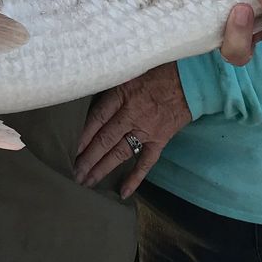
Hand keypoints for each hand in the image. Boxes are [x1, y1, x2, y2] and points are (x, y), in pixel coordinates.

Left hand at [74, 63, 191, 198]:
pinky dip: (135, 178)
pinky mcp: (160, 140)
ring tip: (87, 182)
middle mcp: (132, 114)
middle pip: (105, 140)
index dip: (82, 135)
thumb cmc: (159, 70)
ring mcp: (146, 130)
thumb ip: (113, 83)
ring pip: (120, 153)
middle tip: (73, 173)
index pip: (97, 118)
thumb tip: (89, 91)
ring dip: (103, 168)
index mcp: (122, 94)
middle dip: (87, 158)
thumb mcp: (131, 69)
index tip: (70, 149)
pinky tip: (123, 192)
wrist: (191, 79)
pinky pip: (146, 162)